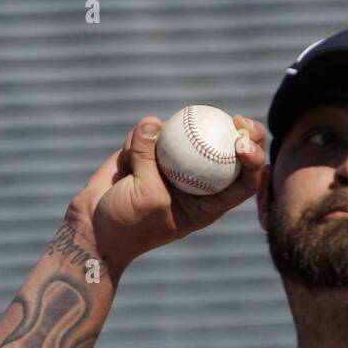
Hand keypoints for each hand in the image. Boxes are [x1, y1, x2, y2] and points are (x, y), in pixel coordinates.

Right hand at [64, 113, 266, 279]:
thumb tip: (155, 122)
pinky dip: (138, 137)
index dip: (254, 159)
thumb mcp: (147, 197)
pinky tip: (127, 155)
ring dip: (170, 133)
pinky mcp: (148, 152)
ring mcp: (173, 164)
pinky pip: (151, 131)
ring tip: (149, 144)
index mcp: (208, 203)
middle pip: (227, 150)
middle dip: (240, 131)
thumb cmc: (127, 224)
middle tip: (237, 119)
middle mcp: (196, 181)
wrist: (94, 228)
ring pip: (186, 133)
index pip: (244, 181)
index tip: (243, 141)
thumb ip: (152, 158)